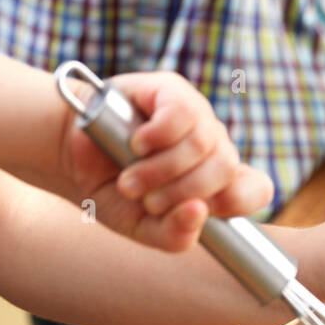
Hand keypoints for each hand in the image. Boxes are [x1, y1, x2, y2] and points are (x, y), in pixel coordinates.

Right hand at [58, 71, 272, 251]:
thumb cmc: (109, 190)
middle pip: (227, 168)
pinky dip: (157, 136)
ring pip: (204, 143)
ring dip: (161, 171)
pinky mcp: (170, 89)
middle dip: (182, 192)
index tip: (199, 210)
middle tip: (146, 200)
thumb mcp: (141, 227)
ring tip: (130, 179)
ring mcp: (193, 113)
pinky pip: (182, 113)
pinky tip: (137, 143)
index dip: (237, 200)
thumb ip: (174, 235)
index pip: (255, 186)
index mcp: (212, 178)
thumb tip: (199, 212)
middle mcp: (210, 144)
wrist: (69, 155)